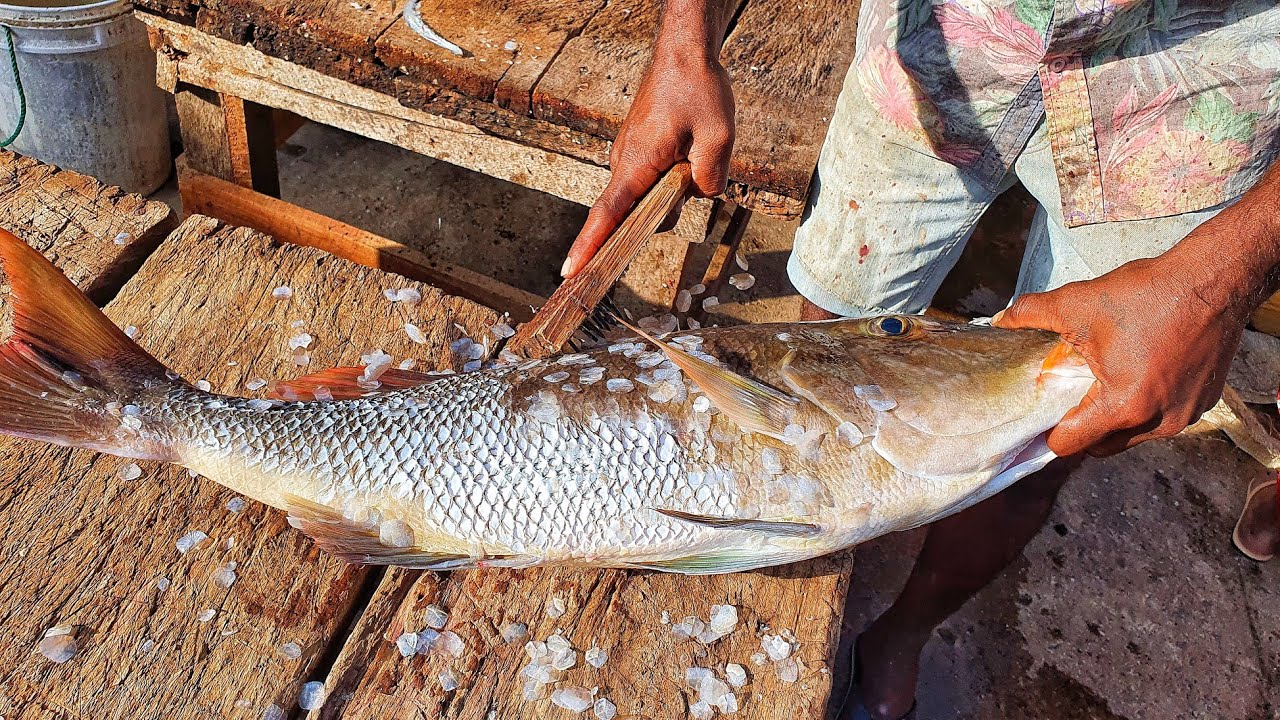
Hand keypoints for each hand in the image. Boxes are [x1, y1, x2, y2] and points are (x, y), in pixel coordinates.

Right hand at [562, 51, 733, 277]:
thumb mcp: (719, 139)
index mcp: (637, 164)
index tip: (570, 273)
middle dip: (666, 207)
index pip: (607, 215)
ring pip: (651, 194)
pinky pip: (653, 178)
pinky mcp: (639, 150)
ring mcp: (630, 156)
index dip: (589, 247)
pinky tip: (692, 147)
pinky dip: (672, 175)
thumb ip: (710, 181)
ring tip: (697, 145)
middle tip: (694, 164)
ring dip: (676, 185)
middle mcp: (625, 163)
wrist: (684, 52)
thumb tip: (698, 197)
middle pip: (638, 211)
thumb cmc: (698, 90)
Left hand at [994, 222, 1259, 456]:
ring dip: (1112, 419)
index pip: (1070, 444)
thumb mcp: (1076, 303)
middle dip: (1080, 428)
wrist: (1214, 279)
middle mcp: (1158, 421)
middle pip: (1101, 446)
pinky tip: (1134, 376)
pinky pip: (1161, 420)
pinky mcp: (1202, 404)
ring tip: (1098, 385)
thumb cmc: (1146, 294)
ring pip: (1132, 436)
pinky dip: (1143, 408)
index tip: (1035, 419)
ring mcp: (1185, 416)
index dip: (1046, 434)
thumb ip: (1030, 315)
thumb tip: (1000, 321)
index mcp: (1123, 406)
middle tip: (1064, 400)